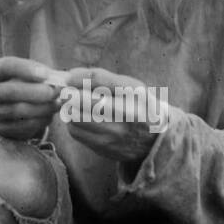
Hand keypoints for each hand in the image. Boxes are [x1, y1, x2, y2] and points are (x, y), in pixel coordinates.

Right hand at [0, 56, 62, 140]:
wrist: (10, 103)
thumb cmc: (22, 81)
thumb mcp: (28, 71)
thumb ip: (44, 73)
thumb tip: (63, 79)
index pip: (6, 67)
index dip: (28, 70)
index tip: (47, 75)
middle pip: (10, 92)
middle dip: (37, 92)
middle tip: (57, 91)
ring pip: (17, 111)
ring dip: (42, 107)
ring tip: (58, 102)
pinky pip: (22, 126)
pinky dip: (40, 120)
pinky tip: (50, 114)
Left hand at [59, 66, 174, 165]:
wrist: (154, 140)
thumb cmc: (138, 106)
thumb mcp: (130, 86)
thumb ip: (102, 78)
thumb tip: (70, 75)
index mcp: (134, 93)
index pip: (98, 79)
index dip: (78, 77)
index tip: (69, 79)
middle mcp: (126, 113)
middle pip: (83, 100)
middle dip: (70, 95)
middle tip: (68, 93)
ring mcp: (115, 133)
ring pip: (75, 117)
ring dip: (70, 110)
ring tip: (75, 107)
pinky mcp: (105, 147)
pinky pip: (76, 133)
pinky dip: (73, 124)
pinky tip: (82, 121)